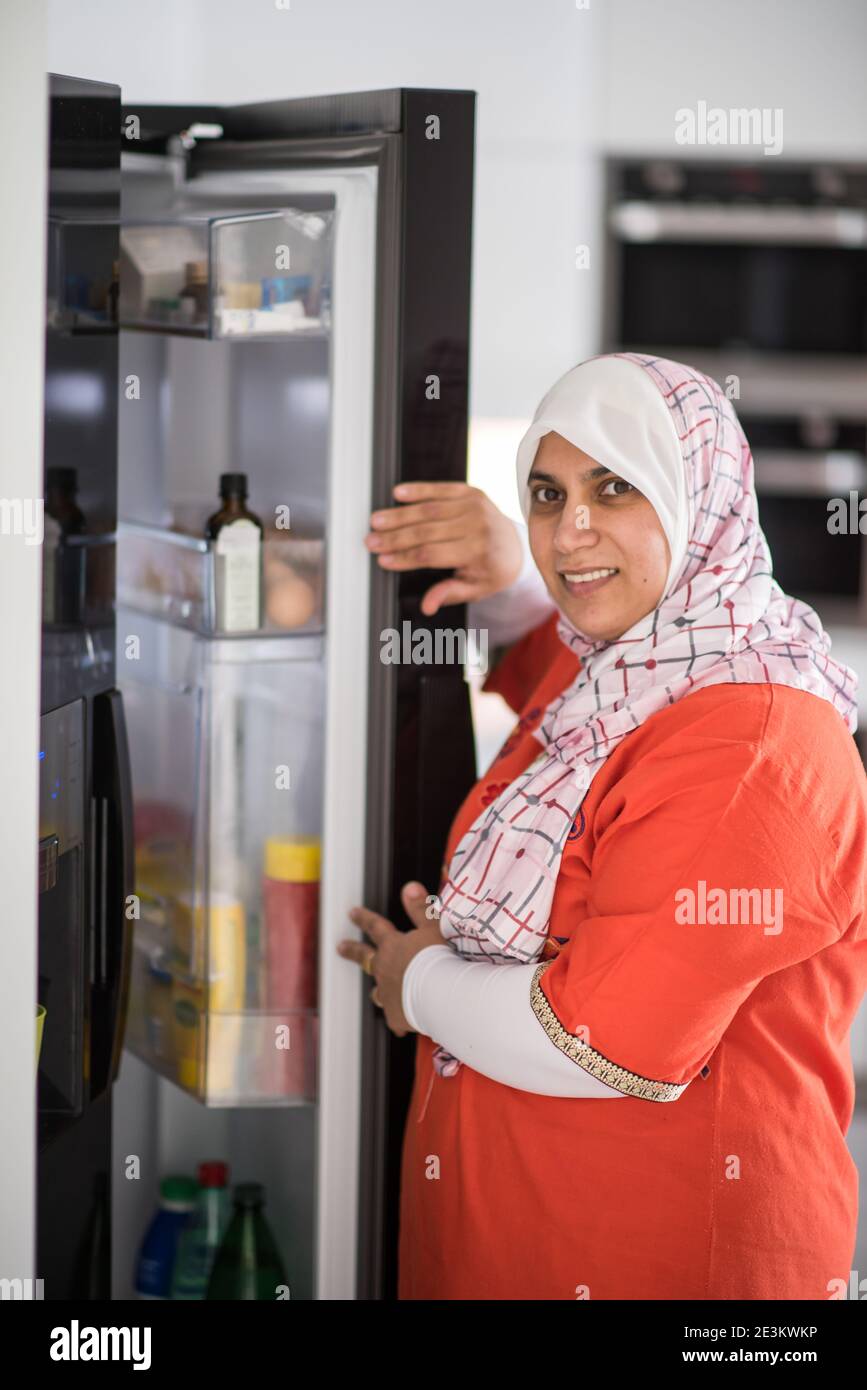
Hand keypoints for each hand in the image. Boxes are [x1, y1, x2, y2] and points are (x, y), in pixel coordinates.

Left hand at [336, 881, 446, 1035]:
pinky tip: (403, 1024)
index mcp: (393, 946)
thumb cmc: (439, 958)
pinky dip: (400, 1018)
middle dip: (352, 951)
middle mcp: (385, 969)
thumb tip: (409, 887)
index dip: (364, 919)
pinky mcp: (397, 1016)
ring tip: (379, 994)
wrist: (441, 993)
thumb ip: (421, 908)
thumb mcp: (433, 928)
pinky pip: (396, 1018)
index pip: (376, 927)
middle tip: (340, 947)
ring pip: (378, 992)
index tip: (352, 913)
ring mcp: (388, 994)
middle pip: (365, 958)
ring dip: (379, 990)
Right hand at [364, 481, 522, 615]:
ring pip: (429, 510)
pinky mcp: (471, 492)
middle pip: (426, 531)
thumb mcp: (475, 589)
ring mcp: (475, 506)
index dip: (404, 558)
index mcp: (478, 551)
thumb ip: (449, 593)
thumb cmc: (491, 570)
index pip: (432, 554)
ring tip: (376, 521)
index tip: (383, 560)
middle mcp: (477, 525)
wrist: (515, 546)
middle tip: (370, 541)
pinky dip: (418, 490)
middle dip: (395, 538)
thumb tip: (427, 606)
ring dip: (399, 515)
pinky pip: (441, 489)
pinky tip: (397, 493)